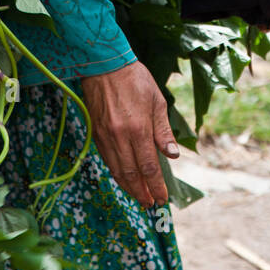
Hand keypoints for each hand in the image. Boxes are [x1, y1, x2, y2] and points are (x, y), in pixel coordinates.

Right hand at [80, 61, 178, 209]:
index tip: (162, 199)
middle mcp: (121, 137)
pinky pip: (107, 159)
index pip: (149, 167)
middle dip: (141, 192)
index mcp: (139, 129)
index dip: (156, 185)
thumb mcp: (157, 100)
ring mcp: (106, 136)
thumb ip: (163, 130)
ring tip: (138, 197)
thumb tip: (172, 155)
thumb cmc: (135, 79)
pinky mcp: (96, 133)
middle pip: (132, 174)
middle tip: (150, 204)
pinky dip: (116, 172)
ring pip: (117, 170)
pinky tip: (123, 178)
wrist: (104, 65)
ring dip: (128, 187)